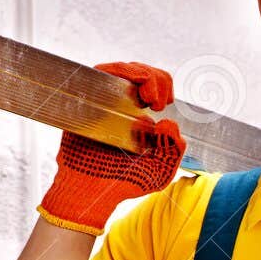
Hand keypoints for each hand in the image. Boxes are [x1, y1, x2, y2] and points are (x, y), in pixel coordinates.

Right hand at [38, 61, 185, 234]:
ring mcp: (103, 100)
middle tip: (158, 104)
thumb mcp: (160, 170)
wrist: (92, 191)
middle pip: (141, 71)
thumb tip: (169, 123)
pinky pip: (101, 71)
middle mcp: (120, 105)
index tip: (165, 104)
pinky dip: (120, 71)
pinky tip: (136, 89)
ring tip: (150, 100)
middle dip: (158, 79)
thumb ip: (174, 149)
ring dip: (143, 75)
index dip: (164, 85)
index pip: (154, 84)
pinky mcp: (86, 99)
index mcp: (138, 115)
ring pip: (124, 68)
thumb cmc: (123, 181)